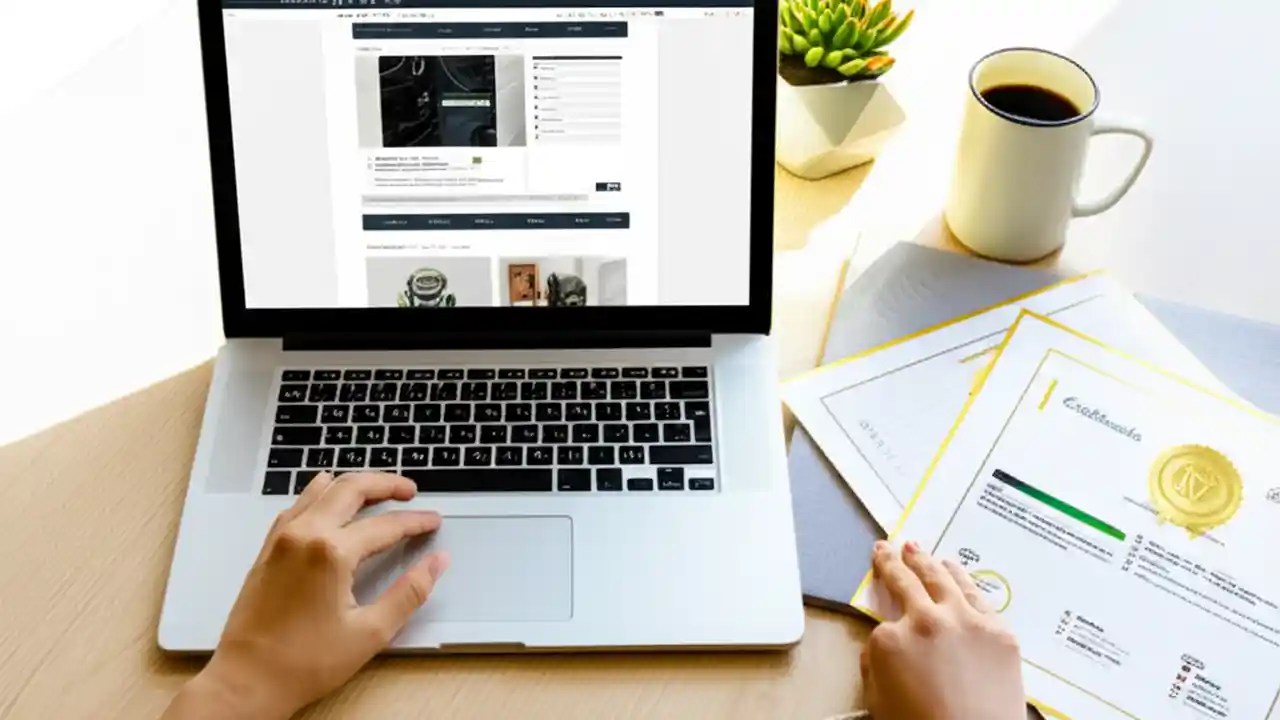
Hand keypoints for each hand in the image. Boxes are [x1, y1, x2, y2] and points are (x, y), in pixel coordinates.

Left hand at [164, 472, 448, 719]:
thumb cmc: (303, 663)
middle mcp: (304, 534)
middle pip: (352, 488)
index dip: (415, 522)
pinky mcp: (268, 548)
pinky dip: (321, 495)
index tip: (432, 521)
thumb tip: (436, 563)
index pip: (386, 525)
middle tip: (410, 490)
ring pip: (322, 489)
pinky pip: (298, 505)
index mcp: (332, 553)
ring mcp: (282, 538)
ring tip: (377, 490)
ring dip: (354, 484)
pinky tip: (331, 502)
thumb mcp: (370, 632)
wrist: (247, 680)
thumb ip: (409, 593)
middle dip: (386, 484)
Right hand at [861, 540, 1024, 719]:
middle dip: (897, 561)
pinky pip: (980, 598)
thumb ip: (876, 663)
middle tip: (892, 547)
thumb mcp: (879, 698)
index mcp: (891, 638)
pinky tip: (960, 575)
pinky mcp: (999, 631)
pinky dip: (966, 581)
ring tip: (924, 553)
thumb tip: (887, 642)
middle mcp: (927, 619)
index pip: (882, 616)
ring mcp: (967, 621)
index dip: (879, 597)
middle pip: (910, 580)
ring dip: (932, 563)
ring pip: (947, 580)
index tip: (878, 573)